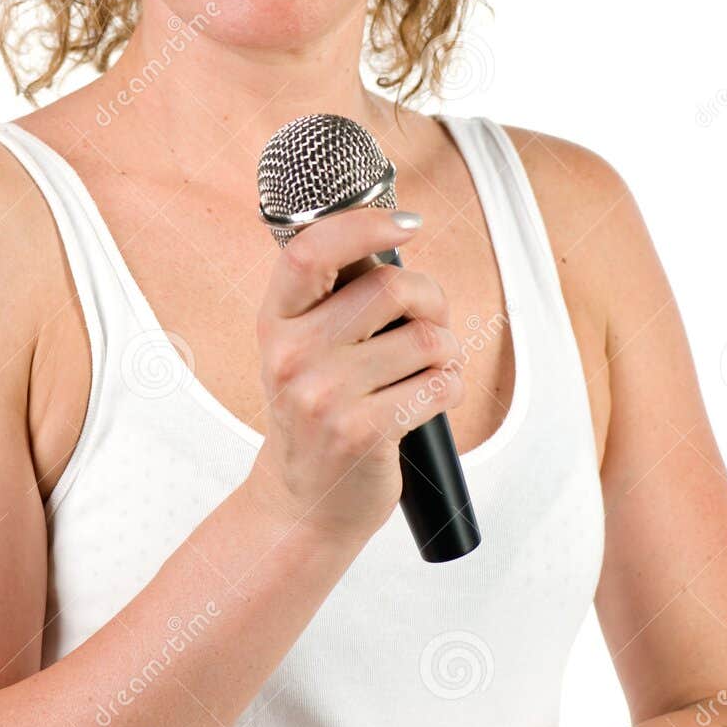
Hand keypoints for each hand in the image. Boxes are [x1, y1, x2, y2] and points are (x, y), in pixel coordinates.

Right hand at [253, 205, 464, 543]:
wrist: (303, 503)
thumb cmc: (317, 413)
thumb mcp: (301, 347)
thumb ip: (334, 295)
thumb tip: (393, 231)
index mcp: (276, 321)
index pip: (310, 249)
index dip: (363, 223)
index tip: (408, 222)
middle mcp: (291, 355)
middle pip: (393, 288)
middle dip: (433, 301)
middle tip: (430, 324)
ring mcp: (322, 396)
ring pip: (429, 340)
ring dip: (447, 354)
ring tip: (426, 373)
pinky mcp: (360, 433)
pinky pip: (440, 386)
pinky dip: (449, 389)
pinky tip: (428, 401)